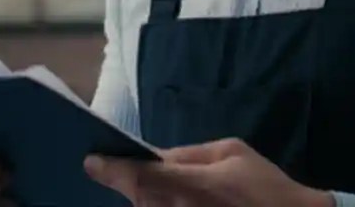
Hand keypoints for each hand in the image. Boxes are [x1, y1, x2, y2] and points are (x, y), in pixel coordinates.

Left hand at [83, 137, 334, 206]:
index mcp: (189, 184)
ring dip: (149, 201)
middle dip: (131, 183)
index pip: (138, 175)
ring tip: (172, 192)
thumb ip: (189, 153)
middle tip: (129, 170)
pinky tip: (178, 200)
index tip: (90, 161)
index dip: (111, 168)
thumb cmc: (263, 187)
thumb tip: (156, 155)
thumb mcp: (231, 152)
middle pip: (137, 198)